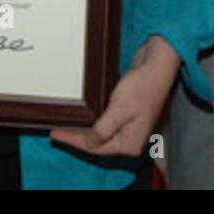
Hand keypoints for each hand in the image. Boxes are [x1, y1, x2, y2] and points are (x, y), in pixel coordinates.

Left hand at [49, 36, 180, 157]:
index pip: (95, 148)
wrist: (157, 65)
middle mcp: (130, 140)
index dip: (73, 141)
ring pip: (100, 135)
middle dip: (77, 138)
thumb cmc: (143, 86)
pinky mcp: (127, 117)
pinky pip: (105, 124)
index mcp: (130, 144)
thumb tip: (87, 143)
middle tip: (57, 130)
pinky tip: (82, 118)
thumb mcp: (119, 110)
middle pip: (97, 144)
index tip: (56, 134)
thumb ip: (102, 130)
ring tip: (65, 126)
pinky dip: (92, 122)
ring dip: (83, 131)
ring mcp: (129, 129)